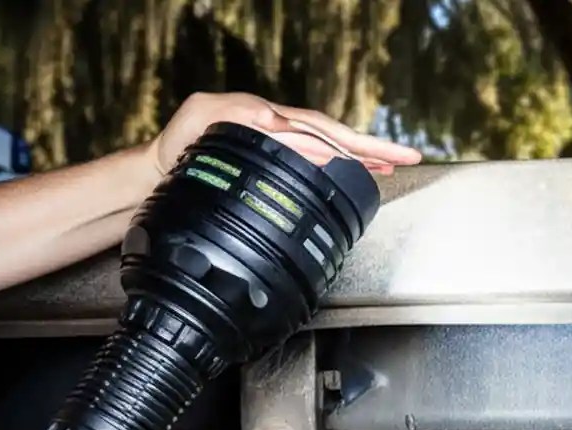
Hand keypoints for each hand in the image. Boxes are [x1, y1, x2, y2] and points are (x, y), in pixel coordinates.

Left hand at [146, 92, 421, 178]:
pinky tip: (359, 176)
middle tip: (409, 157)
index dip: (354, 141)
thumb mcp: (201, 115)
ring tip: (394, 167)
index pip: (322, 128)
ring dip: (365, 159)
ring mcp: (281, 148)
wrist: (161, 166)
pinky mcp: (275, 165)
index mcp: (271, 119)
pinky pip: (317, 164)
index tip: (381, 152)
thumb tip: (276, 116)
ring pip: (332, 152)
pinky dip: (342, 167)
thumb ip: (235, 111)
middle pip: (337, 139)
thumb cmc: (178, 140)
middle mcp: (281, 131)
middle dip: (374, 149)